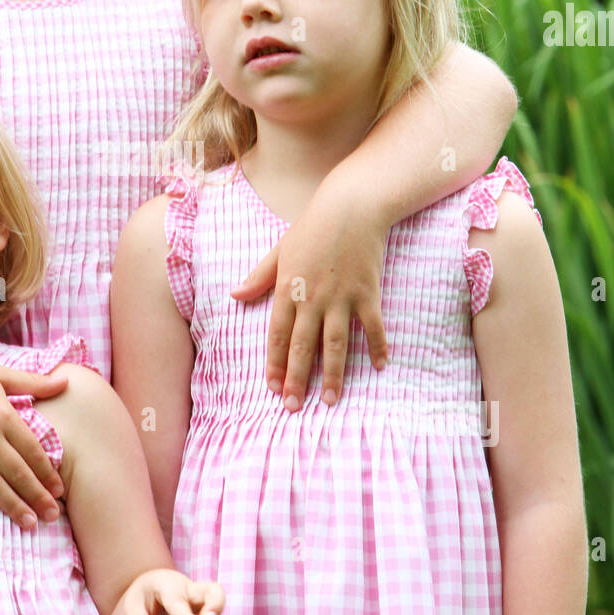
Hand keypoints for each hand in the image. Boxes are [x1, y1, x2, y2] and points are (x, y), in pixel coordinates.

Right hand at [0, 353, 69, 529]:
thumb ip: (33, 382)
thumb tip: (67, 381)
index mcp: (1, 414)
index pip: (31, 450)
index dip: (47, 472)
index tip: (60, 491)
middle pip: (15, 471)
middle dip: (36, 495)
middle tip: (52, 515)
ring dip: (10, 505)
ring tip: (28, 524)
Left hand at [231, 178, 387, 409]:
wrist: (350, 206)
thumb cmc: (312, 228)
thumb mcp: (279, 251)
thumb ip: (258, 277)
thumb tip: (234, 295)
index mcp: (288, 289)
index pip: (277, 335)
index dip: (275, 363)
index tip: (273, 388)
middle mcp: (313, 298)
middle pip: (303, 346)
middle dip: (297, 379)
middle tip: (294, 407)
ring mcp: (341, 298)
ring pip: (335, 344)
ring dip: (333, 374)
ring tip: (331, 401)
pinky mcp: (367, 293)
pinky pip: (372, 327)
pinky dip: (377, 347)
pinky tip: (379, 367)